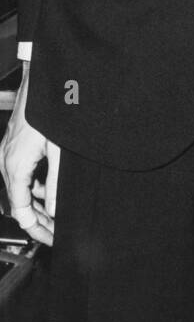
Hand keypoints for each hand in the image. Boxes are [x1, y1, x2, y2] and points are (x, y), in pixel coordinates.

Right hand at [0, 65, 59, 245]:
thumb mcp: (60, 151)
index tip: (53, 239)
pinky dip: (34, 186)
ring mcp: (6, 154)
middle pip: (20, 204)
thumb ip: (57, 184)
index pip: (22, 212)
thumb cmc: (50, 111)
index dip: (38, 229)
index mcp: (15, 168)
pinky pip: (20, 175)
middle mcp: (5, 163)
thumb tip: (57, 211)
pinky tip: (50, 188)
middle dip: (39, 220)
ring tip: (57, 214)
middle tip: (58, 231)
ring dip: (38, 203)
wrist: (41, 83)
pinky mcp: (11, 147)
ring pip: (20, 190)